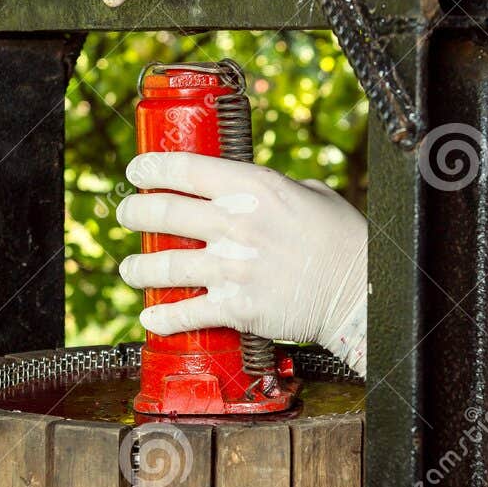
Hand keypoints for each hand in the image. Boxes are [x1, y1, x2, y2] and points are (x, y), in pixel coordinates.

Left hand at [117, 153, 366, 375]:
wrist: (360, 291)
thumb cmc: (344, 240)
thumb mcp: (312, 195)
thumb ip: (274, 189)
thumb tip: (250, 189)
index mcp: (255, 188)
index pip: (187, 168)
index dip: (152, 168)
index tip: (137, 171)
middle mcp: (238, 223)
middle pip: (165, 212)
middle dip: (135, 212)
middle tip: (127, 214)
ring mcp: (235, 267)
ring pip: (165, 266)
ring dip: (138, 269)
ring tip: (129, 270)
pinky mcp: (238, 307)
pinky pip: (188, 314)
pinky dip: (163, 318)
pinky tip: (151, 318)